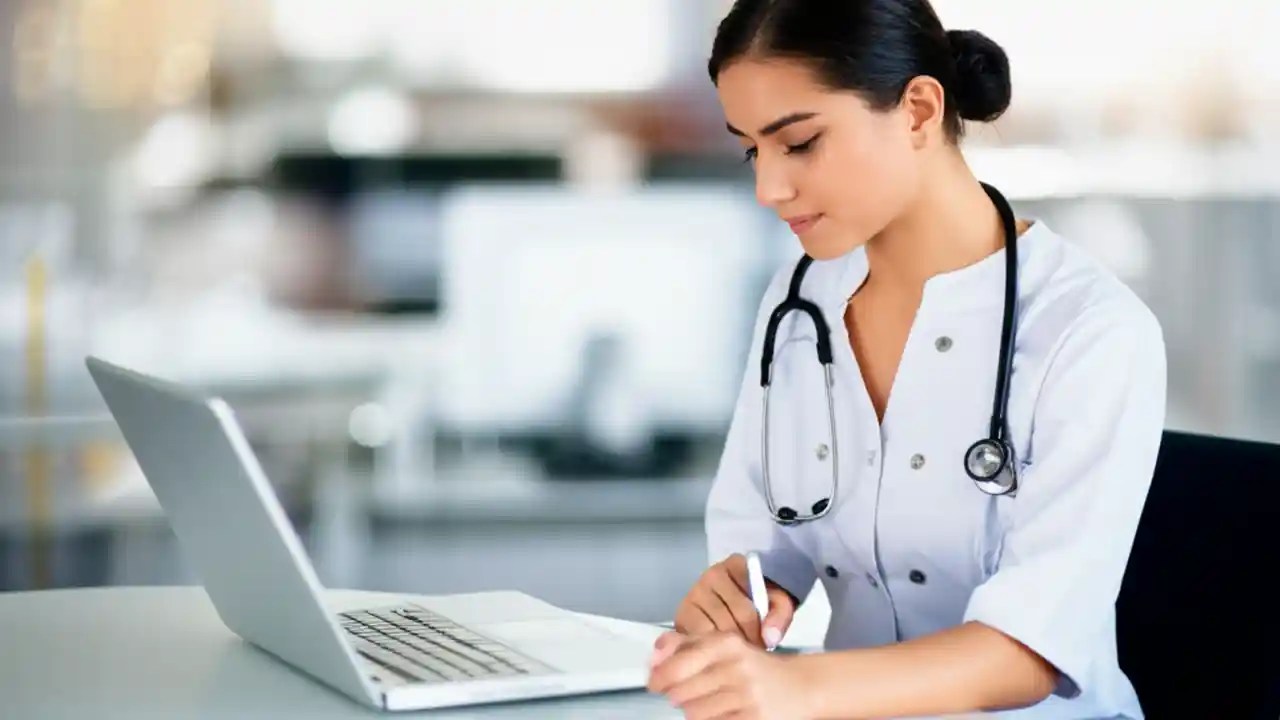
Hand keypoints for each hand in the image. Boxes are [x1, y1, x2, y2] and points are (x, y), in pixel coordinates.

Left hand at [647, 630, 812, 719]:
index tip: (655, 683)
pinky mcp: (752, 719)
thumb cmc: (757, 668)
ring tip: (715, 703)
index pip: (677, 663)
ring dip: (696, 711)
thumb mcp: (725, 645)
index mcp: (726, 644)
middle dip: (679, 696)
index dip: (659, 677)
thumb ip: (685, 644)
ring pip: (693, 713)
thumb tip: (654, 654)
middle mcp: (736, 667)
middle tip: (692, 693)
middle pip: (680, 692)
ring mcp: (745, 695)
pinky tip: (725, 713)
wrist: (802, 686)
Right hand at [674, 553, 796, 648]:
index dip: (756, 628)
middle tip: (752, 652)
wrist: (742, 605)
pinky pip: (697, 638)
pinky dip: (710, 649)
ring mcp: (693, 594)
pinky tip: (719, 650)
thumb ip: (780, 615)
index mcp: (736, 565)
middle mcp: (710, 575)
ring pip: (715, 631)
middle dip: (745, 640)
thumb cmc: (761, 602)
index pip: (747, 606)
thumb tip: (769, 638)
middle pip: (732, 619)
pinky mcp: (681, 614)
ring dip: (728, 648)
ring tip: (737, 652)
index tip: (763, 639)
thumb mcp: (779, 604)